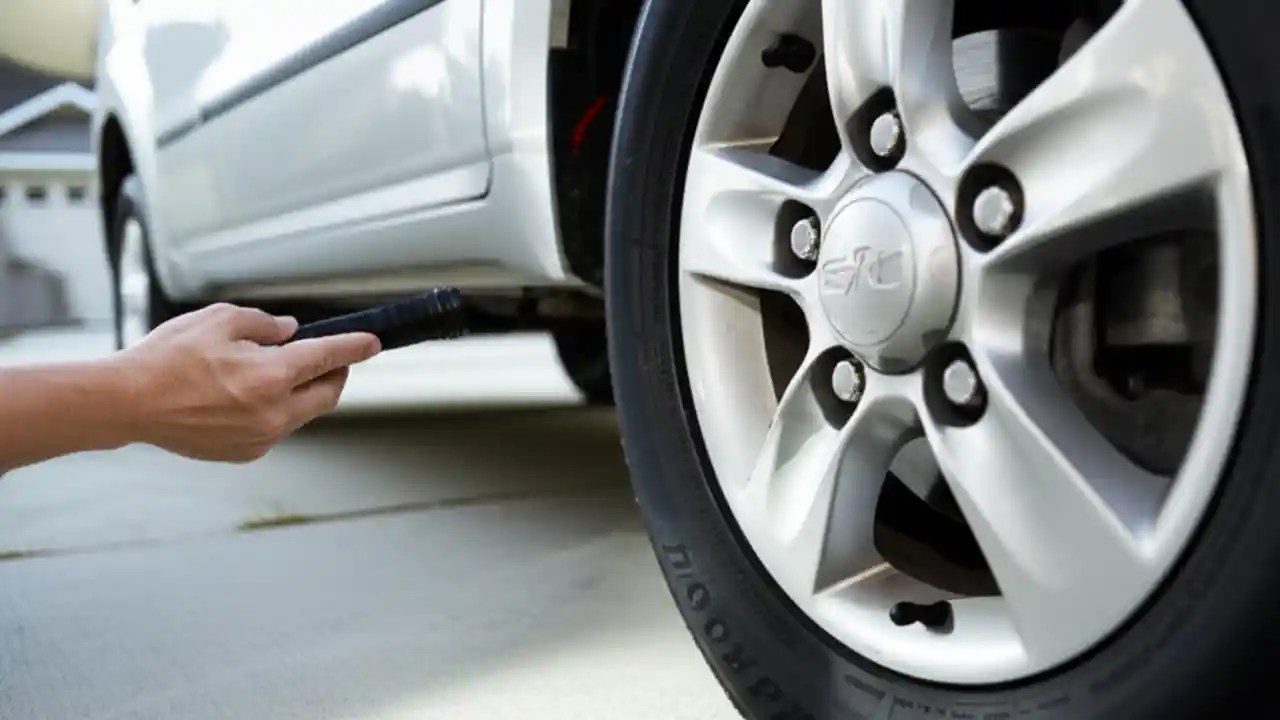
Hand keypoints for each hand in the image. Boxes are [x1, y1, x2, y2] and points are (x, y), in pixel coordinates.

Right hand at [117, 303, 380, 461]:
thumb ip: (263, 324)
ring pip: (303, 413)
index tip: (373, 342)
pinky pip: (278, 428)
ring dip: (303, 392)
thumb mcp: (218, 320)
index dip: (355, 347)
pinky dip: (277, 410)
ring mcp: (261, 437)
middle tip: (330, 358)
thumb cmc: (167, 358)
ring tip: (275, 372)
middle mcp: (273, 413)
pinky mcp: (246, 452)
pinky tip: (249, 396)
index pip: (329, 358)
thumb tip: (290, 332)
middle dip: (336, 373)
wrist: (128, 403)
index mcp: (270, 376)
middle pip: (328, 393)